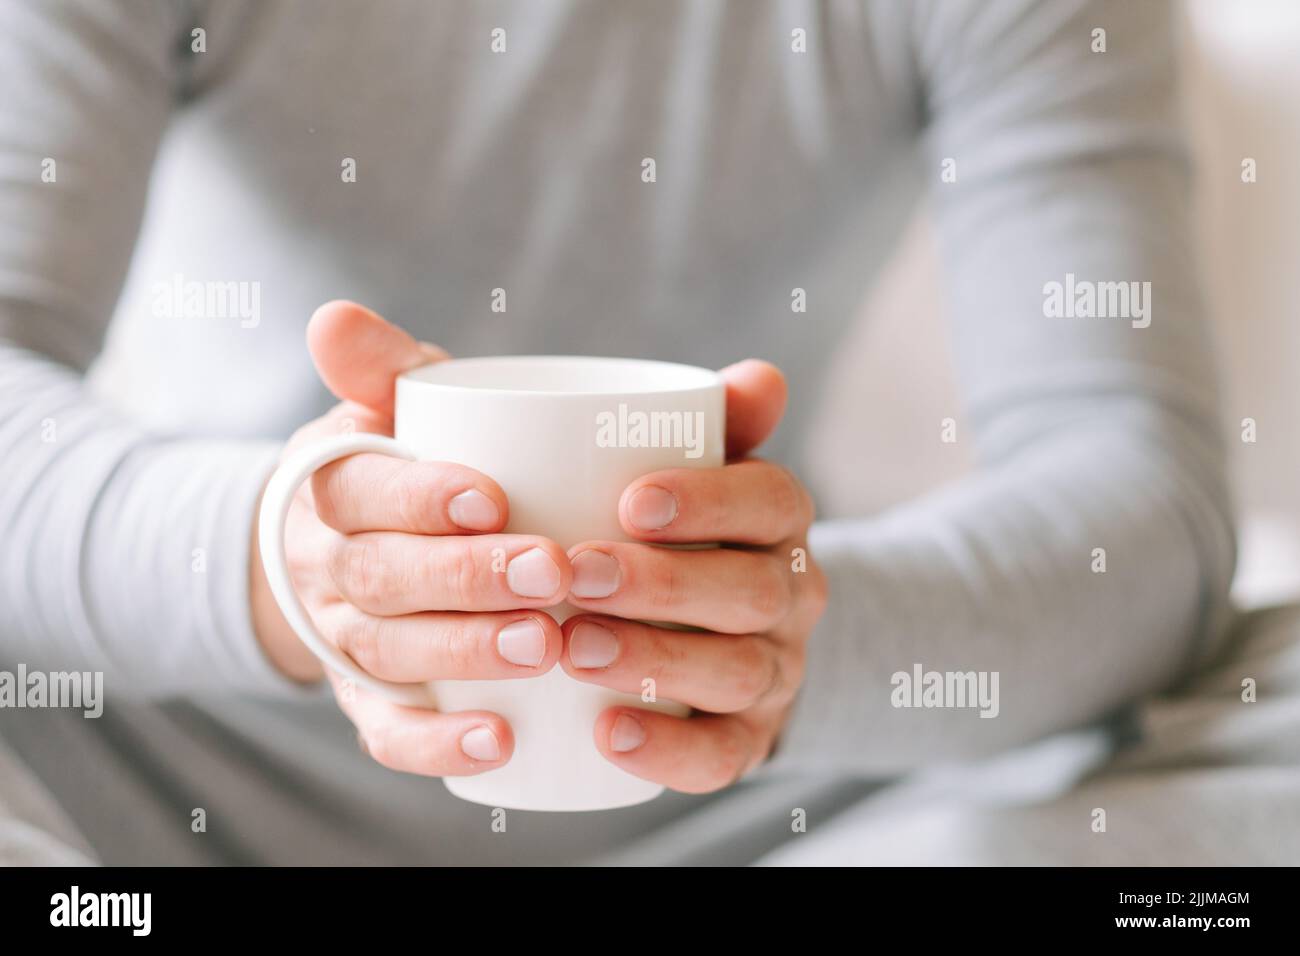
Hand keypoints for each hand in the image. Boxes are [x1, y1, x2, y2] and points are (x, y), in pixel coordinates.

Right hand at [249, 301, 571, 775]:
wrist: (343, 545)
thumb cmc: (399, 461)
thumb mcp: (389, 403)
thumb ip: (382, 362)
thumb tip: (333, 317)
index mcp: (335, 485)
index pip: (361, 488)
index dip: (419, 494)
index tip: (492, 494)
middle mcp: (333, 566)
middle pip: (385, 576)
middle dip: (468, 577)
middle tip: (554, 573)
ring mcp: (347, 639)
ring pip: (391, 651)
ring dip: (466, 652)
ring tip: (545, 644)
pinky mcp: (368, 700)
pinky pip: (388, 733)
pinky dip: (436, 743)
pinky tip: (501, 742)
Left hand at [559, 360, 827, 791]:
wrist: (735, 631)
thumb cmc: (691, 534)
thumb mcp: (707, 471)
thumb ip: (719, 423)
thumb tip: (760, 376)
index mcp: (783, 522)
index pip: (770, 502)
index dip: (708, 501)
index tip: (628, 501)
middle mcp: (794, 597)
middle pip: (750, 592)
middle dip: (660, 584)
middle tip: (573, 575)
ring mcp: (777, 673)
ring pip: (735, 672)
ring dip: (654, 661)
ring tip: (571, 649)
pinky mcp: (751, 739)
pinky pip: (725, 757)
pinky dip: (668, 752)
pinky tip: (605, 734)